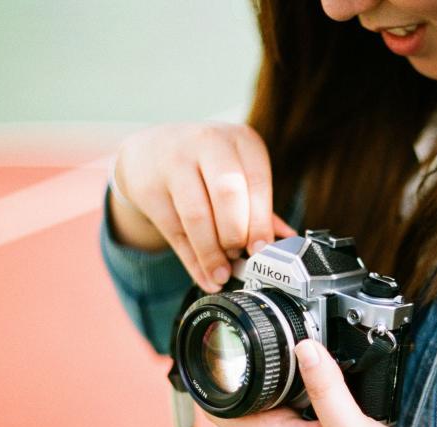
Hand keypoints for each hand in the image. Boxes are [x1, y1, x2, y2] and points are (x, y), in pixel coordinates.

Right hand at [109, 122, 296, 291]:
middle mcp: (208, 143)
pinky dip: (192, 261)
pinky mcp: (149, 187)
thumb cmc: (206, 166)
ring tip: (222, 274)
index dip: (260, 222)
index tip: (261, 251)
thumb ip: (260, 206)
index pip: (256, 182)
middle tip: (238, 257)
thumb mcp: (237, 173)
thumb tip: (288, 241)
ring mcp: (174, 162)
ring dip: (212, 253)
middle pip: (227, 194)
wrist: (148, 151)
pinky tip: (205, 276)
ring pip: (197, 216)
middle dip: (235, 234)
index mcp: (241, 140)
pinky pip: (174, 231)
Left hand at [211, 340, 436, 426]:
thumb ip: (328, 388)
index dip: (206, 385)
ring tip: (267, 339)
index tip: (199, 353)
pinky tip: (310, 365)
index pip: (223, 414)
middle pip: (242, 400)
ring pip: (270, 399)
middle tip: (231, 334)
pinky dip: (295, 381)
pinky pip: (296, 401)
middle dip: (233, 369)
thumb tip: (306, 346)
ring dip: (264, 373)